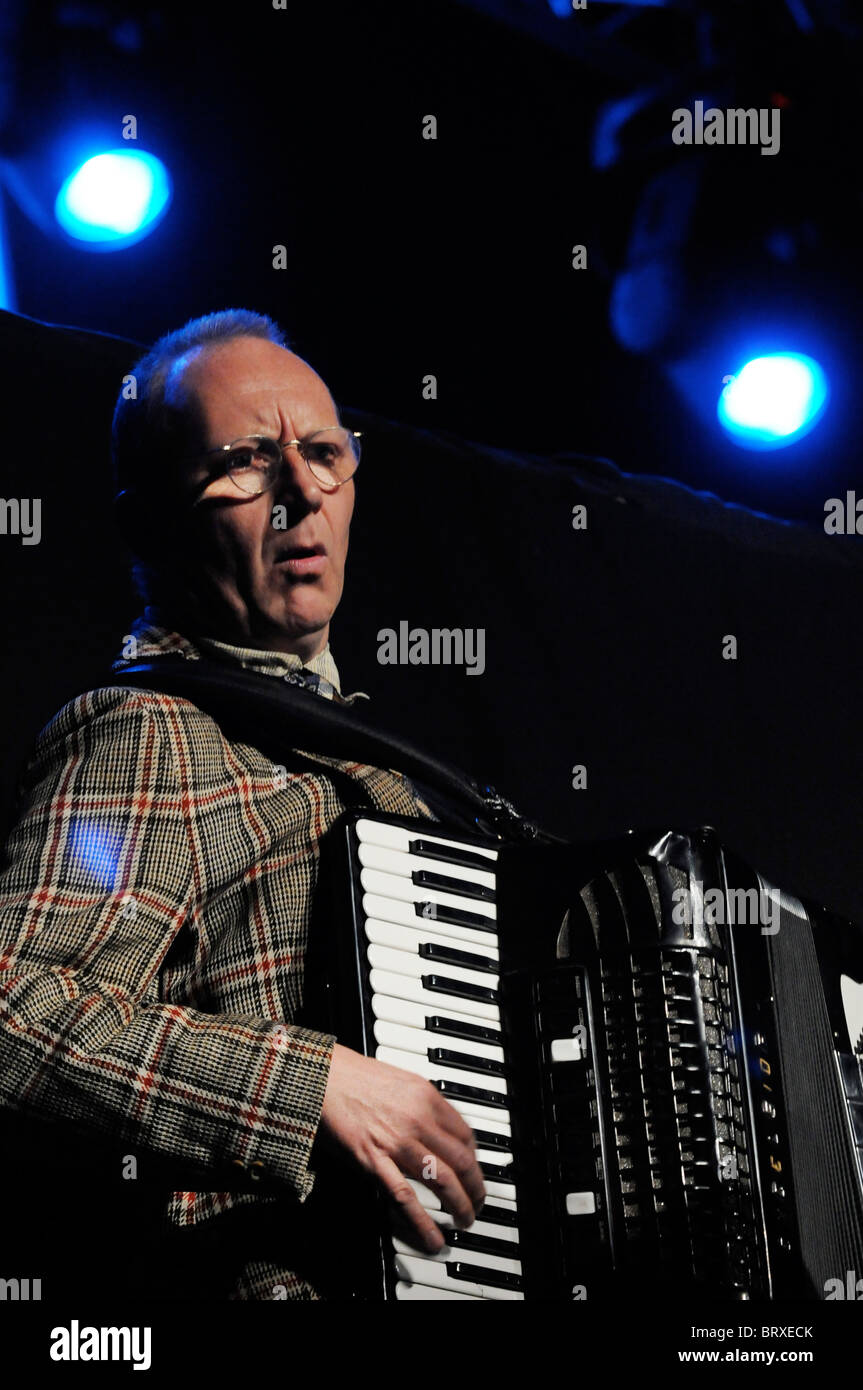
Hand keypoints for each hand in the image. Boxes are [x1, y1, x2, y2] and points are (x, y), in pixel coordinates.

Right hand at [319, 1042, 485, 1251]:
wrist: (322, 1075)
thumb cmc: (356, 1076)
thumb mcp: (402, 1080)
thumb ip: (423, 1105)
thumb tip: (440, 1128)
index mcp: (427, 1096)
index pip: (466, 1135)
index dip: (474, 1159)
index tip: (473, 1171)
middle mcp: (418, 1119)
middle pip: (463, 1161)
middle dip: (476, 1188)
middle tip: (478, 1203)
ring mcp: (397, 1142)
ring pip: (443, 1181)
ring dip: (460, 1206)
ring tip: (464, 1221)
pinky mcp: (373, 1161)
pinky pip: (405, 1197)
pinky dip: (423, 1222)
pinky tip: (434, 1238)